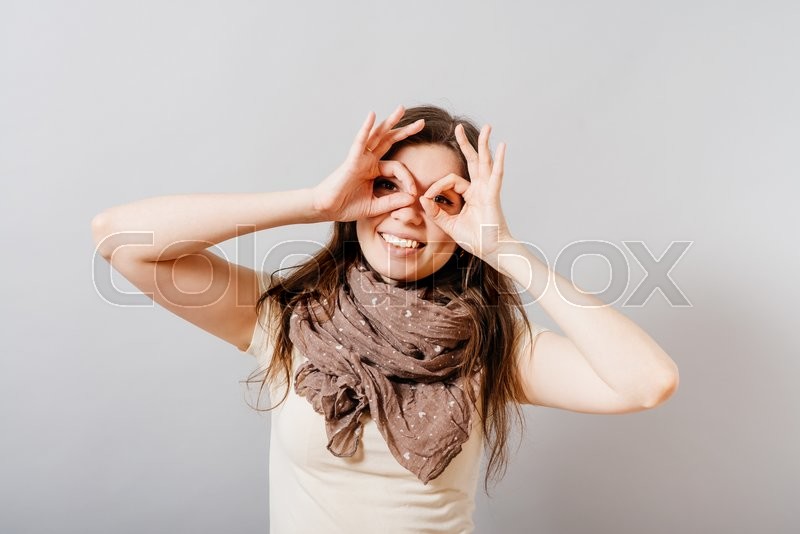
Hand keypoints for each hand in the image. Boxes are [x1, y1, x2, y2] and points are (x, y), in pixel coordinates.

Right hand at [312, 106, 424, 221]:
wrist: (327, 209)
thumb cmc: (347, 206)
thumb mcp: (376, 206)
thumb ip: (393, 202)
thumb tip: (412, 198)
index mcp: (374, 170)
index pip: (398, 167)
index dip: (408, 179)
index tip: (414, 192)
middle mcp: (368, 160)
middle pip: (389, 141)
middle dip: (405, 131)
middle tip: (421, 123)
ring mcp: (360, 158)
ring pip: (377, 136)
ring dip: (390, 122)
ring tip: (401, 109)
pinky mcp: (351, 161)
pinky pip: (360, 142)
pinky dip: (366, 128)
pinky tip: (372, 115)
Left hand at [419, 123, 514, 261]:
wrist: (490, 250)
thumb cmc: (475, 239)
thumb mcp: (449, 225)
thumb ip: (436, 212)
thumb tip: (422, 199)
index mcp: (470, 194)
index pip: (451, 180)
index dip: (437, 186)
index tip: (426, 197)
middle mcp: (480, 188)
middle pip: (472, 160)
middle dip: (465, 143)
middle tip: (458, 127)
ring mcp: (488, 190)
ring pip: (485, 162)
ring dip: (484, 144)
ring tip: (488, 127)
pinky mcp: (493, 195)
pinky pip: (496, 175)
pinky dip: (499, 160)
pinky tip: (501, 146)